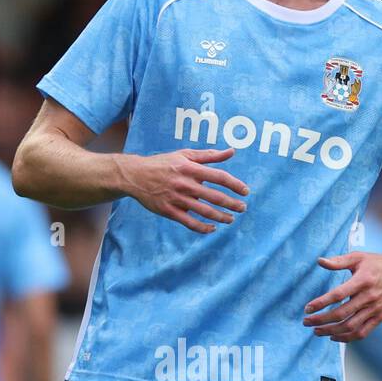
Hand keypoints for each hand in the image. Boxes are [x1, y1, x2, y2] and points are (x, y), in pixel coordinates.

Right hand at [118, 146, 248, 233]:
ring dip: (221, 217)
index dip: (235, 185)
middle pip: (215, 197)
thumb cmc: (163, 163)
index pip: (219, 177)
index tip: (246, 191)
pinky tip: (212, 228)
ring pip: (204, 212)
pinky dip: (203, 228)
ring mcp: (177, 199)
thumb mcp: (185, 154)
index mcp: (190, 168)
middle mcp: (185, 184)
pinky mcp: (169, 211)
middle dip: (232, 204)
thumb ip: (209, 155)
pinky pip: (189, 223)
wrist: (136, 175)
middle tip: (242, 208)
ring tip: (231, 219)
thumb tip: (232, 151)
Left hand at [303, 247, 381, 341]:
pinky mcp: (380, 317)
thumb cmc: (378, 263)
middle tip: (307, 322)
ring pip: (351, 326)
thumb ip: (338, 261)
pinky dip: (347, 338)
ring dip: (331, 331)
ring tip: (317, 331)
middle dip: (321, 320)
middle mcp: (370, 296)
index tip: (308, 308)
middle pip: (342, 313)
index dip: (321, 303)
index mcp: (363, 280)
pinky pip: (362, 332)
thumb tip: (320, 261)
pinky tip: (334, 336)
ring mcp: (376, 309)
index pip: (338, 294)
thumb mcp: (359, 257)